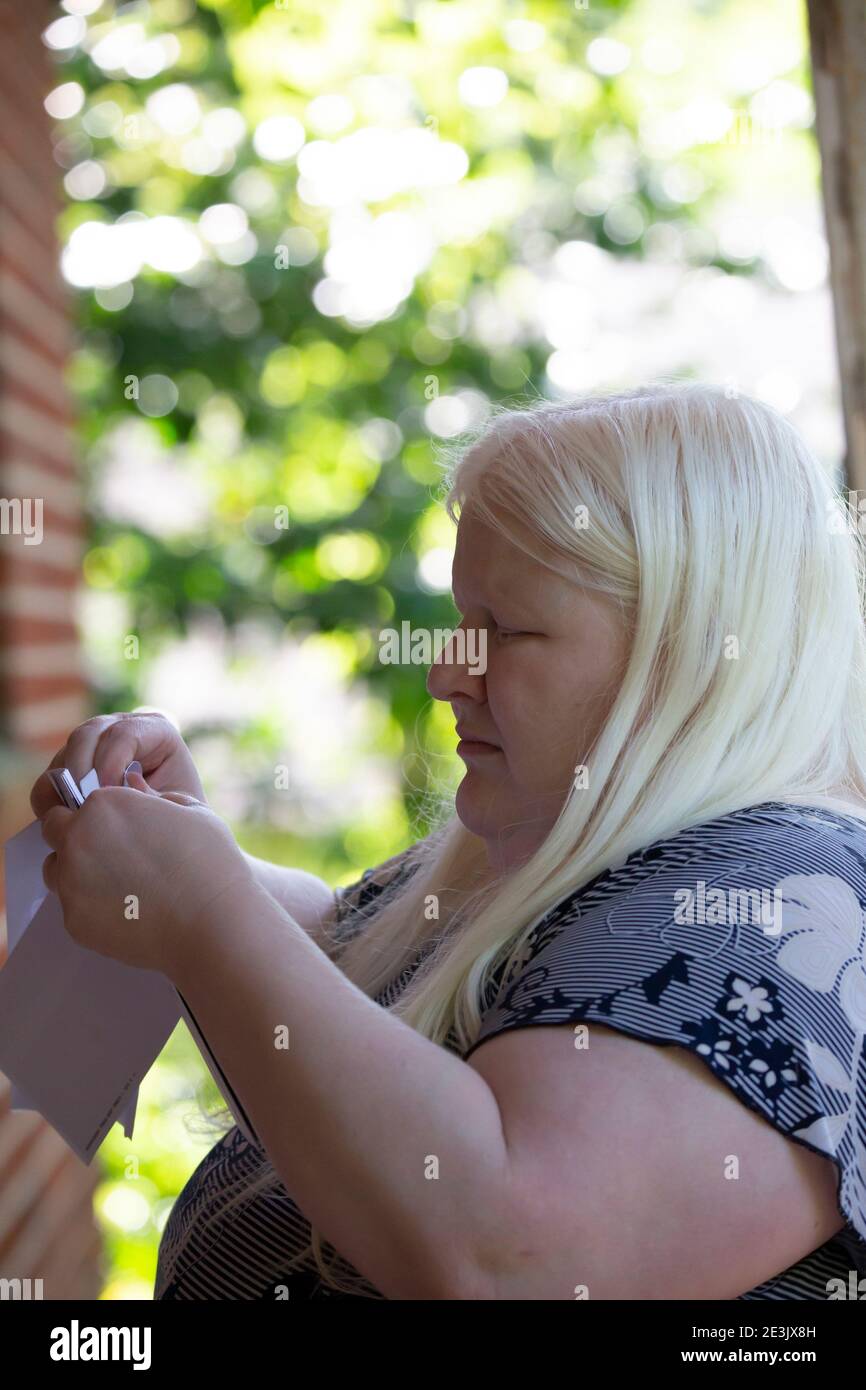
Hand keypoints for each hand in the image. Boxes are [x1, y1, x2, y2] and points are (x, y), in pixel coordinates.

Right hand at [29, 712, 206, 818]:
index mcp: (155, 730)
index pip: (125, 732)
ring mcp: (94, 746)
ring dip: (65, 783)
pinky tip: (60, 819)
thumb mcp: (178, 806)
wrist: (170, 832)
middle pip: (88, 733)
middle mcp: (121, 729)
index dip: (113, 760)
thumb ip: (152, 795)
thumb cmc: (182, 816)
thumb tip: (117, 785)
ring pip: (66, 751)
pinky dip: (50, 797)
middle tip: (84, 803)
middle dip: (83, 768)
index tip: (110, 793)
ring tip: (73, 813)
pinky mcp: (74, 768)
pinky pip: (52, 775)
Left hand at [39, 771, 253, 978]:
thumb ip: (152, 794)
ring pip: (57, 869)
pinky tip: (127, 909)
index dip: (98, 813)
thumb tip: (132, 782)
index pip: (78, 801)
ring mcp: (71, 882)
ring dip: (76, 870)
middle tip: (114, 853)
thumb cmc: (209, 863)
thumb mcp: (190, 811)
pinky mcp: (74, 920)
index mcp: (104, 805)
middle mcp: (78, 839)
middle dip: (77, 836)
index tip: (118, 826)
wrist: (213, 924)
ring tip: (119, 882)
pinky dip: (91, 906)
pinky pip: (73, 906)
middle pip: (55, 830)